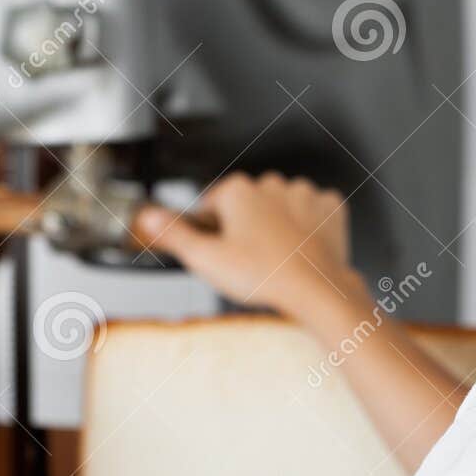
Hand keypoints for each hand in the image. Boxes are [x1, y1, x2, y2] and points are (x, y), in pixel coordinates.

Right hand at [133, 172, 366, 325]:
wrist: (317, 290)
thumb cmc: (265, 275)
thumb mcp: (206, 260)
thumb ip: (174, 234)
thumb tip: (146, 217)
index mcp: (238, 191)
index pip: (213, 204)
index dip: (214, 231)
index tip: (222, 251)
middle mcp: (271, 184)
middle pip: (248, 203)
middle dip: (246, 225)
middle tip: (248, 258)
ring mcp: (303, 193)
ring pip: (281, 205)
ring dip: (277, 223)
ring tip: (275, 256)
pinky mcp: (329, 207)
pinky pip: (313, 210)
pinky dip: (308, 225)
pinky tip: (300, 246)